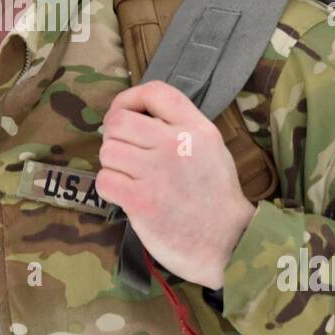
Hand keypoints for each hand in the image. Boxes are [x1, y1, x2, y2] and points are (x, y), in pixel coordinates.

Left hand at [96, 82, 254, 289]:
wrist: (229, 243)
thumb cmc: (215, 196)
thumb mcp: (211, 147)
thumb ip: (181, 125)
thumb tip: (137, 114)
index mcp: (196, 128)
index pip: (154, 91)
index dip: (129, 98)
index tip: (125, 114)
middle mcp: (176, 145)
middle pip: (118, 122)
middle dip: (113, 136)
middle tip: (124, 153)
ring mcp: (157, 173)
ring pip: (108, 151)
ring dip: (113, 165)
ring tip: (130, 177)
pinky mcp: (142, 201)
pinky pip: (105, 180)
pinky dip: (110, 187)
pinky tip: (126, 195)